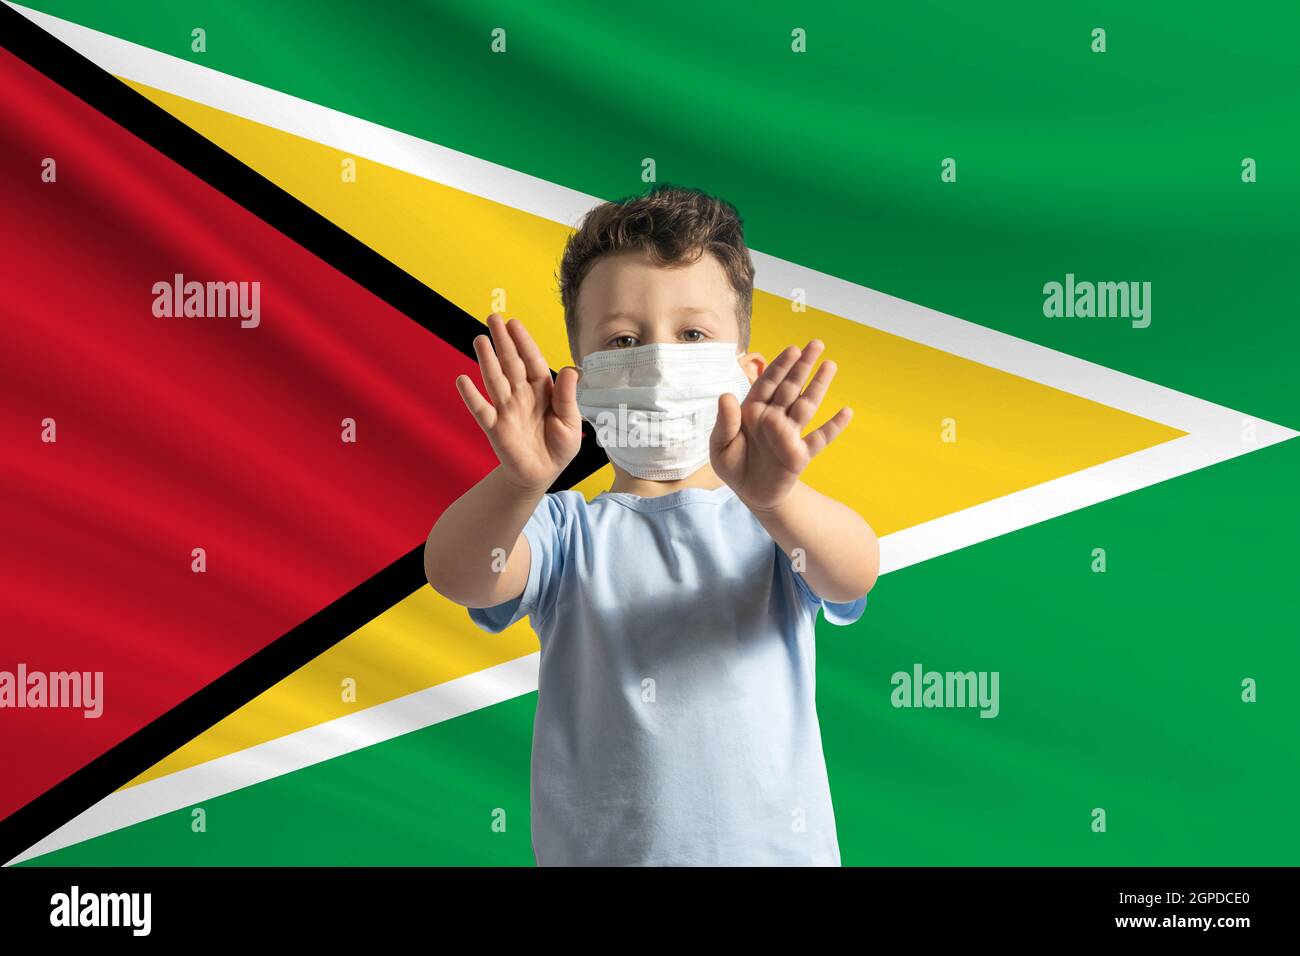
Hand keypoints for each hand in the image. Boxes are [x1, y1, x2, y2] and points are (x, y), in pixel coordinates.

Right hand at [455, 313, 582, 493]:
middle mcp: (522, 395)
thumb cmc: (558, 446)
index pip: (532, 361)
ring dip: (487, 360)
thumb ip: (569, 397)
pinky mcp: (495, 428)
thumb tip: (572, 370)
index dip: (524, 342)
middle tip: (492, 317)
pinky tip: (462, 380)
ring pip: (495, 380)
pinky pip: (481, 410)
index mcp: (543, 390)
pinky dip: (471, 396)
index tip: (514, 323)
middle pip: (510, 363)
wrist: (542, 473)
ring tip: (480, 340)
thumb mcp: (571, 422)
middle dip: (502, 341)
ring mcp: (507, 409)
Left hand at [709, 339, 851, 511]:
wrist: (749, 492)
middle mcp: (774, 418)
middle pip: (791, 387)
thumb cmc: (733, 464)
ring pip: (806, 406)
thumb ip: (725, 422)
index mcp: (753, 411)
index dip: (780, 366)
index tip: (792, 349)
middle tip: (816, 344)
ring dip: (819, 386)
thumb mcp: (720, 446)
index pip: (768, 383)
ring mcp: (789, 434)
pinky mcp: (800, 454)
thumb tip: (726, 396)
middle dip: (803, 366)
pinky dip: (832, 427)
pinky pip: (819, 439)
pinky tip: (846, 412)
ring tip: (830, 364)